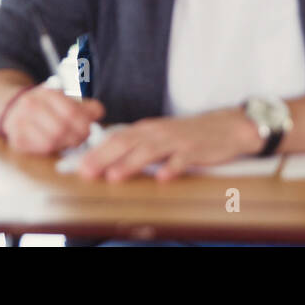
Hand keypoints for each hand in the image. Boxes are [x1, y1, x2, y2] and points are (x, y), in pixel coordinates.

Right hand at [1, 86, 104, 154]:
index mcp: (46, 93)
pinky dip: (51, 150)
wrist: (14, 108)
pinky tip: (56, 145)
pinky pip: (39, 150)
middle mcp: (30, 105)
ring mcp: (20, 122)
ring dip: (64, 145)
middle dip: (76, 137)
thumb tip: (99, 112)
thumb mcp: (65, 99)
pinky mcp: (16, 139)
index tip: (89, 128)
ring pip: (50, 141)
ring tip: (69, 141)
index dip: (84, 124)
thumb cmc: (47, 106)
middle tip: (82, 138)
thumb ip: (85, 106)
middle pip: (61, 129)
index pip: (71, 112)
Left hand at [79, 108, 262, 182]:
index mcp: (146, 129)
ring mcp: (177, 140)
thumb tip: (108, 160)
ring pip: (150, 150)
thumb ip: (137, 146)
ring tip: (114, 176)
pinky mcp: (196, 150)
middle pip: (126, 142)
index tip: (79, 166)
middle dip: (104, 157)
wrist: (226, 127)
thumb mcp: (159, 137)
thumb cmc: (188, 136)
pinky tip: (162, 177)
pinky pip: (182, 159)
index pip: (116, 138)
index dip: (96, 152)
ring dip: (130, 163)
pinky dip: (171, 167)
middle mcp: (157, 132)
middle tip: (87, 172)